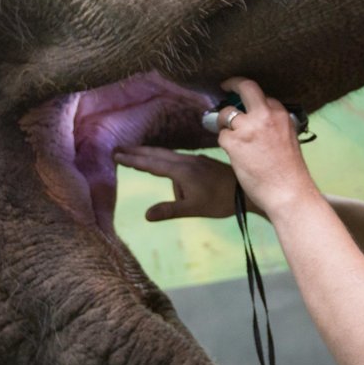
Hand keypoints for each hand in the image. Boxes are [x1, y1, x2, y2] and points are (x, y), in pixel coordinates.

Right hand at [114, 146, 237, 220]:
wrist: (247, 190)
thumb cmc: (220, 201)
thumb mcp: (194, 209)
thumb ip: (170, 210)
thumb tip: (146, 215)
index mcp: (181, 171)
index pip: (151, 164)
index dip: (133, 160)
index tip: (116, 154)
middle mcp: (185, 161)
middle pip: (156, 154)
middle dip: (137, 152)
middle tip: (118, 148)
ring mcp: (194, 160)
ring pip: (167, 155)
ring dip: (150, 154)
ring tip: (136, 155)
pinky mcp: (201, 162)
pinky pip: (176, 158)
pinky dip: (164, 157)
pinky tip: (165, 163)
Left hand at [214, 77, 319, 217]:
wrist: (288, 192)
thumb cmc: (290, 173)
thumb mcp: (289, 139)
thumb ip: (273, 125)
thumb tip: (255, 121)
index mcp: (281, 114)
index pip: (263, 96)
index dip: (252, 100)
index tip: (245, 101)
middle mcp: (265, 116)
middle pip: (245, 87)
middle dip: (233, 84)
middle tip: (225, 86)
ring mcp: (248, 128)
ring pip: (226, 114)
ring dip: (224, 123)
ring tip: (230, 136)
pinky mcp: (234, 142)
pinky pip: (221, 135)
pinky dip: (225, 144)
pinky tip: (236, 155)